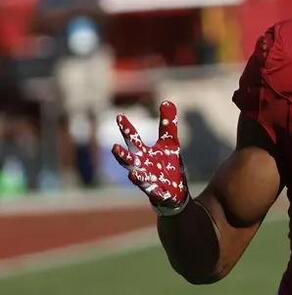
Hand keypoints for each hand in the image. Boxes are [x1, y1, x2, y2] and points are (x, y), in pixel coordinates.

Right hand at [112, 100, 188, 215]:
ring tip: (132, 174)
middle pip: (130, 161)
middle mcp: (142, 167)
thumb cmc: (167, 165)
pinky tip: (151, 191)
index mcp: (144, 154)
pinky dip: (152, 191)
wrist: (174, 191)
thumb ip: (167, 124)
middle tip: (114, 147)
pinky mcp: (158, 193)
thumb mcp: (169, 142)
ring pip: (139, 179)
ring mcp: (149, 181)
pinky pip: (154, 192)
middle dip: (122, 155)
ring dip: (135, 176)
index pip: (133, 140)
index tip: (120, 116)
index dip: (126, 129)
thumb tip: (167, 101)